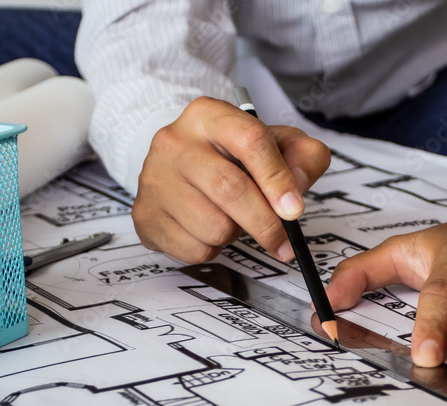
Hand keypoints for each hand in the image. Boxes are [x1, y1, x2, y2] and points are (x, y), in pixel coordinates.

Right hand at [132, 97, 330, 263]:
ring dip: (235, 234)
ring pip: (214, 226)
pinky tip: (207, 228)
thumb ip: (302, 156)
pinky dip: (213, 248)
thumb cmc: (232, 157)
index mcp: (208, 115)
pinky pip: (195, 248)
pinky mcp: (145, 215)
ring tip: (231, 218)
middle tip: (284, 241)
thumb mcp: (274, 144)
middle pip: (230, 188)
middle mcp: (174, 142)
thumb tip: (299, 183)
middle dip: (265, 222)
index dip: (277, 179)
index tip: (295, 209)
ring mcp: (154, 179)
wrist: (177, 168)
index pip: (250, 140)